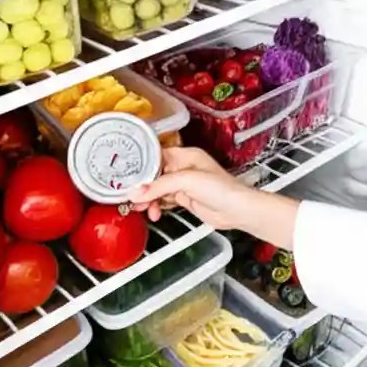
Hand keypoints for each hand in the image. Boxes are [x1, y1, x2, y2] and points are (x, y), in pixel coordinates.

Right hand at [129, 147, 299, 247]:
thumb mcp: (187, 181)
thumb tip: (137, 192)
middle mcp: (184, 167)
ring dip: (149, 198)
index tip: (128, 175)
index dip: (142, 165)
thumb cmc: (222, 189)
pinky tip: (154, 211)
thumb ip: (160, 186)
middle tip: (131, 196)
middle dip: (143, 186)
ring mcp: (185, 184)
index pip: (156, 155)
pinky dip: (157, 206)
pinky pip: (165, 200)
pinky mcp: (186, 198)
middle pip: (155, 174)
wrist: (238, 210)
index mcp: (186, 155)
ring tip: (142, 207)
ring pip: (159, 189)